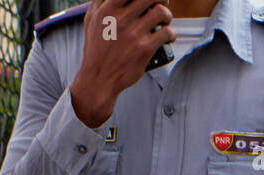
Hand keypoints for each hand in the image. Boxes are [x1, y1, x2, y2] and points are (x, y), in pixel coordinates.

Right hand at [70, 0, 174, 127]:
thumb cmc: (97, 48)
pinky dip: (171, 33)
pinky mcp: (145, 48)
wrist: (99, 77)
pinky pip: (166, 33)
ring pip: (161, 12)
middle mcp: (121, 18)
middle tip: (162, 4)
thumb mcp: (92, 20)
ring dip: (167, 15)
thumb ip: (100, 2)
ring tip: (165, 21)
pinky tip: (169, 36)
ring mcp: (133, 33)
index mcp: (108, 8)